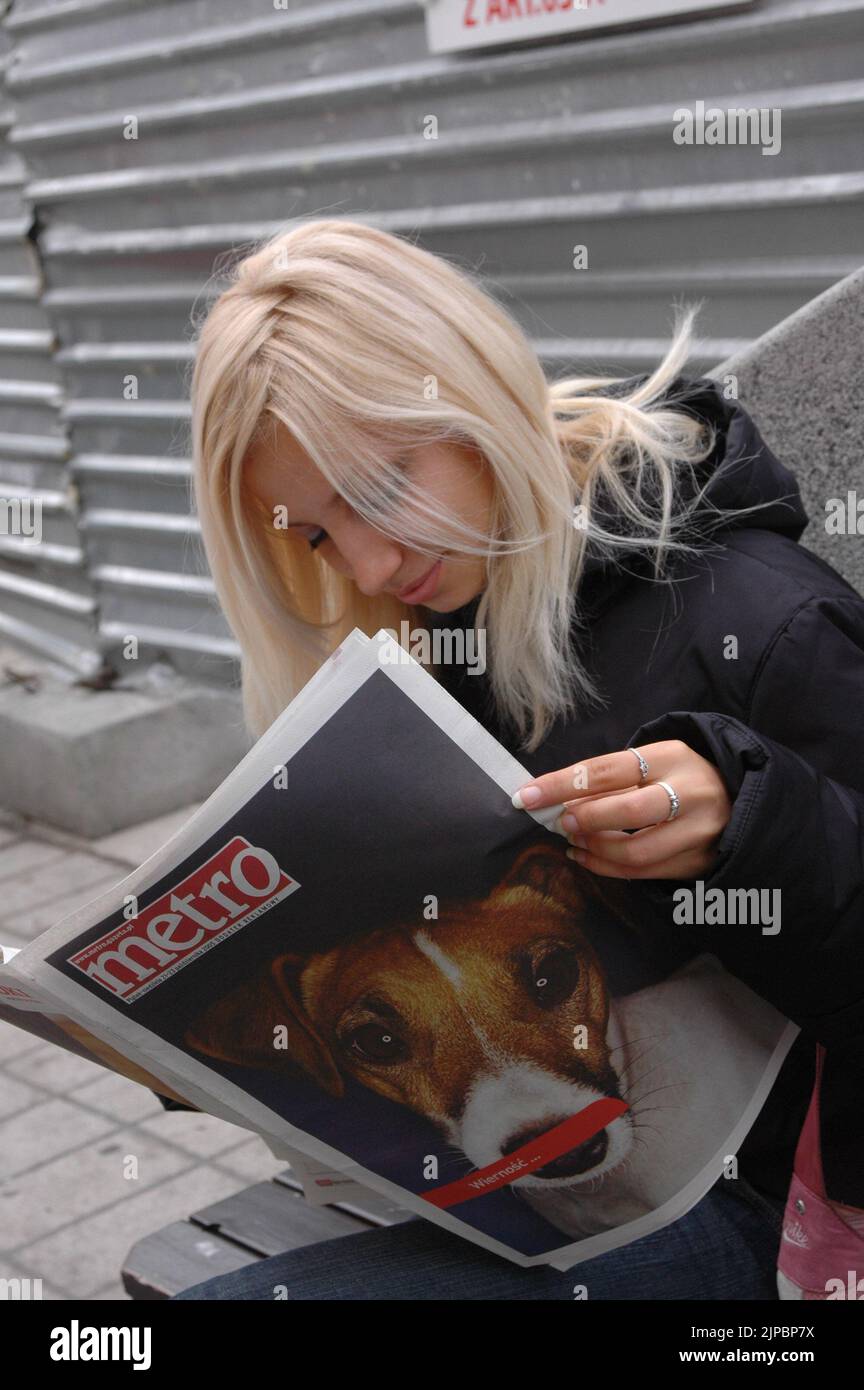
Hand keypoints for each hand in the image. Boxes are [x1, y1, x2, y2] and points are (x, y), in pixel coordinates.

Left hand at [512, 739, 732, 879]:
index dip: (561, 784)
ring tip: (573, 842)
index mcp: (672, 757)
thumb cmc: (679, 776)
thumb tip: (557, 798)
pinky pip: (644, 873)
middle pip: (629, 811)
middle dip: (586, 820)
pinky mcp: (697, 862)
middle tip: (561, 823)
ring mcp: (697, 832)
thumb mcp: (653, 760)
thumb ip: (611, 777)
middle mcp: (690, 793)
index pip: (607, 770)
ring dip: (594, 849)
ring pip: (636, 851)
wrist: (740, 798)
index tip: (526, 796)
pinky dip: (606, 868)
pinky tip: (586, 857)